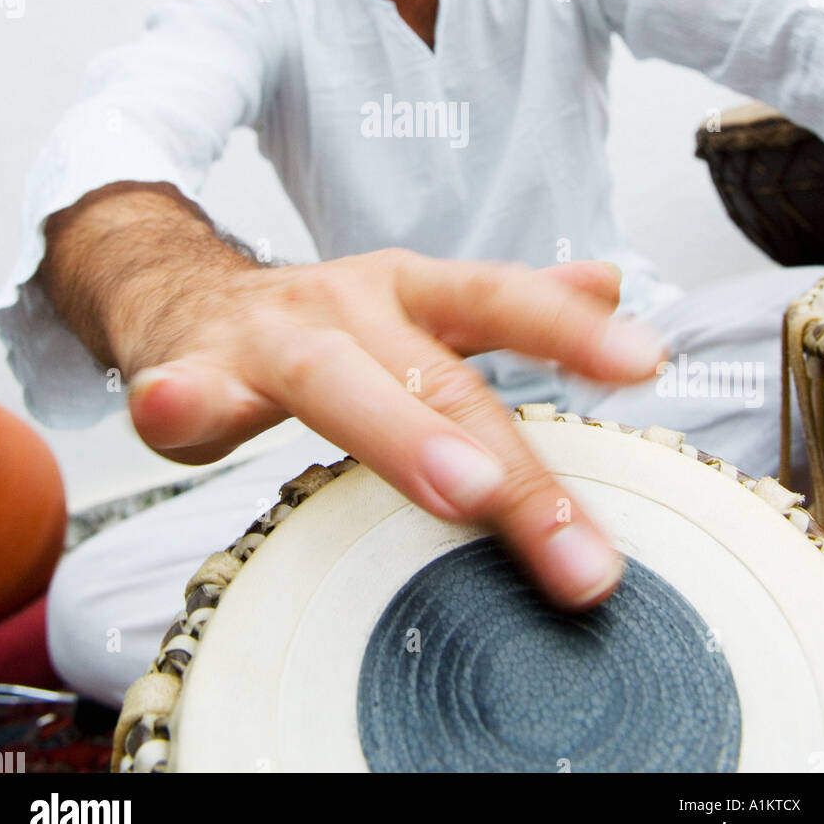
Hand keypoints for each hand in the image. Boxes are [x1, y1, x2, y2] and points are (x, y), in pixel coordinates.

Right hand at [125, 249, 666, 611]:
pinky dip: (183, 401)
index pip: (501, 303)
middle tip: (570, 539)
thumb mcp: (418, 297)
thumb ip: (505, 303)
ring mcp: (272, 338)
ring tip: (458, 489)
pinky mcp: (196, 375)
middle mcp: (350, 307)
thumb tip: (608, 283)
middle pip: (438, 379)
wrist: (186, 297)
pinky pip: (189, 391)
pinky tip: (177, 408)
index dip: (570, 330)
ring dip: (397, 431)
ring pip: (334, 382)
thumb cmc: (319, 321)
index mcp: (409, 291)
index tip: (646, 362)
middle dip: (509, 465)